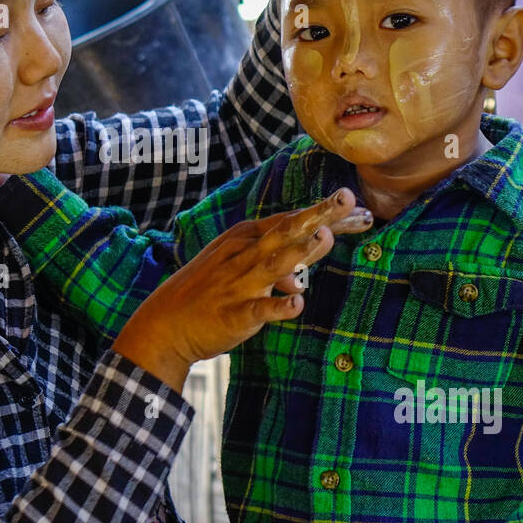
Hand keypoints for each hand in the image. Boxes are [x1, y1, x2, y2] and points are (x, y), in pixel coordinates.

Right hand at [113, 187, 372, 389]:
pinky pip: (260, 310)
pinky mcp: (235, 314)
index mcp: (245, 239)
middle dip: (317, 215)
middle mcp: (244, 255)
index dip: (324, 214)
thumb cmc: (206, 291)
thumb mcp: (238, 267)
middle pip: (286, 232)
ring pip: (275, 264)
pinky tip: (298, 305)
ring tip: (326, 237)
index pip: (290, 220)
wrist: (165, 323)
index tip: (358, 207)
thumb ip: (276, 265)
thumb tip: (303, 273)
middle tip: (348, 199)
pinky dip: (278, 307)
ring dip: (301, 251)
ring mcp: (239, 284)